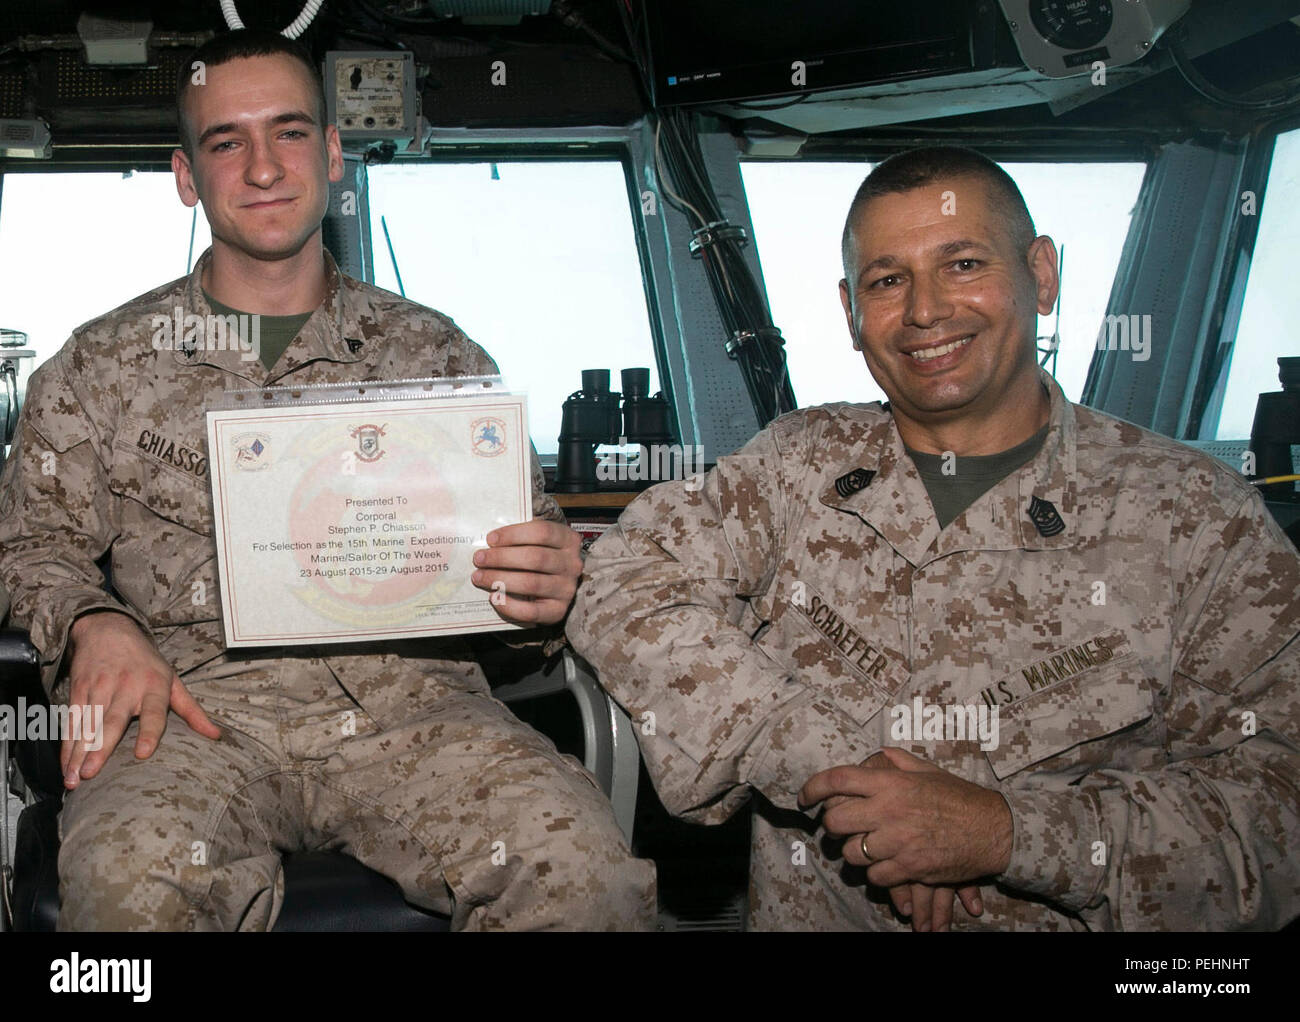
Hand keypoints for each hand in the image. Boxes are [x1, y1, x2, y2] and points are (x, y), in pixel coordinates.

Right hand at [62, 611, 220, 788]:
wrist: (108, 630)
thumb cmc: (146, 662)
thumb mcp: (173, 680)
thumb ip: (192, 711)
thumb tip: (216, 735)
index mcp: (154, 686)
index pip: (154, 712)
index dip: (150, 733)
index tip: (143, 753)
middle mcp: (126, 688)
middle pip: (112, 721)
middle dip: (100, 748)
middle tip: (92, 773)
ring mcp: (99, 689)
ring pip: (87, 726)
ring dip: (78, 754)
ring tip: (73, 779)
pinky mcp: (79, 691)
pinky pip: (72, 723)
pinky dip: (67, 746)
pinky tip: (65, 766)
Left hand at [471, 520, 582, 625]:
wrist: (557, 585)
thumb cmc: (541, 557)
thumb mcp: (538, 540)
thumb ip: (520, 536)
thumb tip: (490, 539)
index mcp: (568, 540)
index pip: (542, 532)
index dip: (514, 534)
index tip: (490, 539)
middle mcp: (572, 564)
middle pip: (535, 558)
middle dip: (502, 558)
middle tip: (479, 559)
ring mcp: (566, 589)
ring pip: (532, 583)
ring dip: (500, 579)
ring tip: (479, 577)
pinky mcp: (558, 611)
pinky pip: (532, 611)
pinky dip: (509, 605)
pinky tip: (494, 597)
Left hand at [824, 751, 983, 931]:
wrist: (994, 830)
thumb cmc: (960, 798)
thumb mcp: (928, 771)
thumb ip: (899, 762)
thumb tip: (878, 754)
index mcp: (891, 782)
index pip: (837, 780)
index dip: (812, 788)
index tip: (804, 798)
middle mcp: (889, 810)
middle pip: (836, 821)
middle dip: (832, 826)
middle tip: (840, 827)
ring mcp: (898, 841)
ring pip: (852, 853)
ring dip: (855, 852)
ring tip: (868, 846)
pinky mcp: (909, 868)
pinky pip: (874, 876)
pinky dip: (877, 873)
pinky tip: (887, 864)